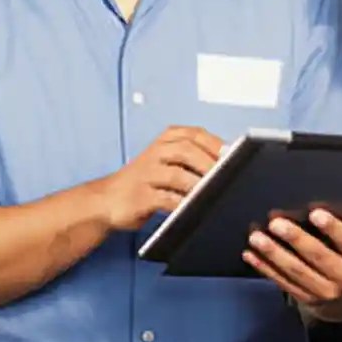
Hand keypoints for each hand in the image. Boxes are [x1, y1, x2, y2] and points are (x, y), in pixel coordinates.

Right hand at [99, 126, 223, 230]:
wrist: (107, 200)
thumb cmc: (145, 181)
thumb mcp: (167, 162)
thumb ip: (193, 159)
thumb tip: (229, 163)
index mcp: (165, 140)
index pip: (195, 134)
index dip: (216, 143)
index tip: (234, 155)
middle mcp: (155, 152)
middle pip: (187, 149)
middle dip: (210, 163)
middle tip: (228, 176)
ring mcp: (146, 173)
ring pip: (177, 174)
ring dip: (198, 184)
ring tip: (213, 193)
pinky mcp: (140, 196)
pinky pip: (165, 198)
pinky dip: (182, 203)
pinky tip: (193, 208)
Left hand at [243, 209, 341, 307]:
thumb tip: (324, 194)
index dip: (334, 228)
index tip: (316, 213)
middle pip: (320, 258)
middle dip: (296, 239)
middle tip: (276, 222)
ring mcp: (327, 292)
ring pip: (297, 272)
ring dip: (274, 254)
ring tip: (257, 237)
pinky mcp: (308, 299)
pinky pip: (284, 283)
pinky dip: (265, 269)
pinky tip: (251, 255)